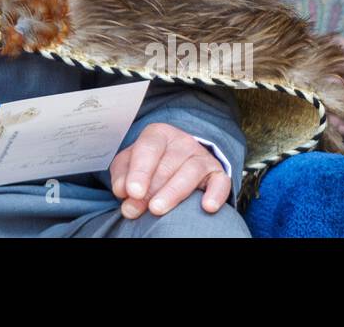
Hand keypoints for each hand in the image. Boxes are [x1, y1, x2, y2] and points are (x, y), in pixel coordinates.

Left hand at [108, 123, 231, 219]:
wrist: (178, 161)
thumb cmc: (150, 164)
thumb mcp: (130, 163)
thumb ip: (122, 174)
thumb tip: (122, 191)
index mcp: (158, 134)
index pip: (148, 148)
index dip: (140, 171)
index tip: (132, 192)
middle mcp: (182, 142)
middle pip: (167, 164)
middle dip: (151, 189)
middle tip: (136, 209)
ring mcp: (201, 156)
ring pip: (190, 172)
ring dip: (173, 192)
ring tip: (157, 209)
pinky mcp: (217, 173)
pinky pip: (220, 182)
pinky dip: (216, 194)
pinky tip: (207, 207)